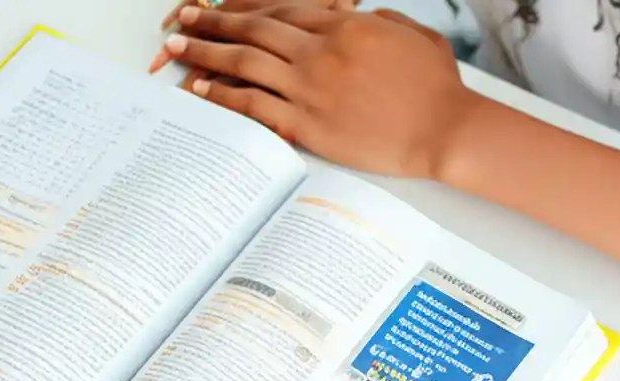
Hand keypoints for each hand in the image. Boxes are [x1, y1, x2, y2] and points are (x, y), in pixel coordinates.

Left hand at [163, 7, 473, 177]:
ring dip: (204, 52)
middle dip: (213, 20)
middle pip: (254, 27)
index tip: (223, 7)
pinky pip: (253, 105)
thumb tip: (359, 16)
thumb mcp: (413, 35)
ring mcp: (310, 88)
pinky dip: (222, 95)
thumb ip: (380, 20)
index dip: (248, 7)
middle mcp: (321, 51)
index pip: (284, 8)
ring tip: (174, 48)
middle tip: (183, 18)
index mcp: (346, 25)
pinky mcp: (307, 124)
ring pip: (244, 62)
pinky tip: (199, 89)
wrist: (445, 130)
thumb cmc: (438, 87)